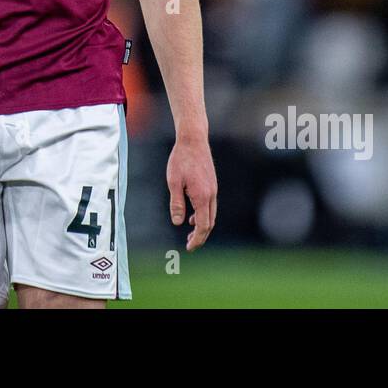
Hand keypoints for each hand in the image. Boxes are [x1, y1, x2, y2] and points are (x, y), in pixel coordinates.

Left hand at [167, 135, 215, 250]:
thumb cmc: (181, 159)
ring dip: (202, 226)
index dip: (197, 239)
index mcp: (202, 197)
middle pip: (209, 223)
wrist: (193, 140)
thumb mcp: (174, 182)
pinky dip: (203, 215)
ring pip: (211, 215)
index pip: (202, 225)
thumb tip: (178, 223)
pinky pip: (210, 205)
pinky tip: (192, 216)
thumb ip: (176, 203)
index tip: (189, 248)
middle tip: (189, 245)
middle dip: (200, 236)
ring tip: (190, 234)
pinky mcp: (211, 184)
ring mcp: (213, 189)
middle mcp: (211, 195)